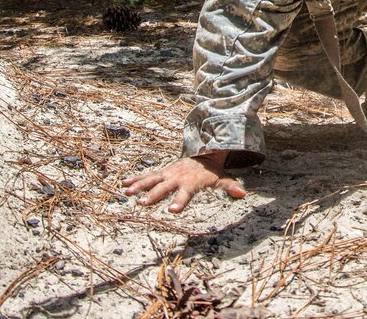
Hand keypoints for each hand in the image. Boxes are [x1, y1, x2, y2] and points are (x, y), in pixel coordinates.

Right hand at [121, 153, 245, 213]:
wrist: (202, 154)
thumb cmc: (211, 172)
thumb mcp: (222, 178)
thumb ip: (230, 186)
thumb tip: (243, 194)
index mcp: (191, 182)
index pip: (185, 193)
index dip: (180, 201)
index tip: (172, 211)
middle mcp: (177, 177)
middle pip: (164, 187)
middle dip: (153, 195)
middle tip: (142, 204)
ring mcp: (168, 173)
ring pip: (152, 180)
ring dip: (139, 186)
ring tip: (127, 193)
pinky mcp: (162, 172)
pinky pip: (147, 176)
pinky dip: (135, 179)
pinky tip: (123, 184)